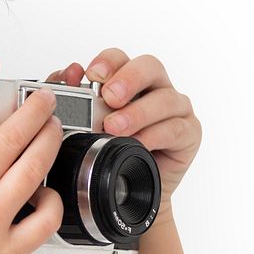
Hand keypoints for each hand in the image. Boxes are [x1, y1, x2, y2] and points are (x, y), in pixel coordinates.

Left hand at [45, 52, 200, 218]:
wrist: (126, 194)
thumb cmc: (103, 156)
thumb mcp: (82, 127)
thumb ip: (72, 97)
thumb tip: (65, 74)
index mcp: (125, 81)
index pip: (119, 59)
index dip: (108, 62)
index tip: (92, 74)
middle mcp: (153, 89)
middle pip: (149, 66)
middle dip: (128, 79)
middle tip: (109, 97)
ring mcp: (174, 109)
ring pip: (165, 98)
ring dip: (138, 112)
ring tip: (115, 128)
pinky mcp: (189, 132)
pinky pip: (175, 128)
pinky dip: (155, 135)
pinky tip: (138, 144)